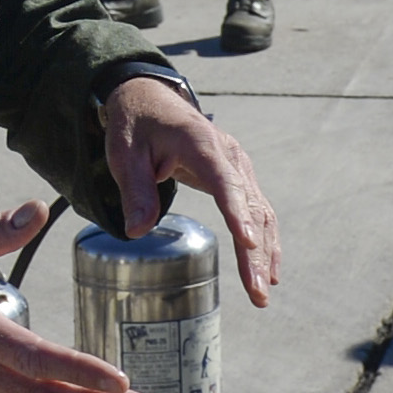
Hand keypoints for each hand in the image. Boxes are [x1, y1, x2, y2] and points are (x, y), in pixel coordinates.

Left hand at [102, 79, 280, 307]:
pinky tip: (268, 270)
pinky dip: (265, 240)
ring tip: (261, 293)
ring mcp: (238, 166)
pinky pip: (257, 210)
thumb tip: (137, 231)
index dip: (236, 213)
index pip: (224, 183)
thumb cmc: (136, 125)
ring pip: (260, 213)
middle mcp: (229, 155)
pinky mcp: (237, 177)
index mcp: (201, 144)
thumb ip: (135, 190)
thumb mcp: (124, 154)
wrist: (150, 98)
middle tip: (256, 293)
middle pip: (249, 207)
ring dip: (264, 253)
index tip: (246, 242)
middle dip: (254, 252)